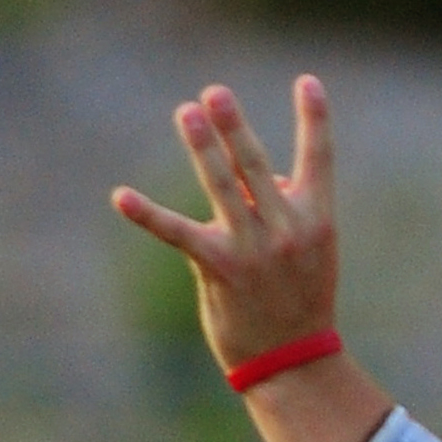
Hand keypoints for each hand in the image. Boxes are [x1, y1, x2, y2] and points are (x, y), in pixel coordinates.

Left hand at [111, 75, 339, 369]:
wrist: (294, 360)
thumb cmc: (301, 299)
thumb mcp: (311, 251)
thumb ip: (287, 208)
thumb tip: (258, 177)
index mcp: (317, 219)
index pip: (319, 159)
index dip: (315, 119)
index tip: (307, 81)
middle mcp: (286, 229)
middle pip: (257, 166)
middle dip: (235, 128)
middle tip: (216, 93)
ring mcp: (253, 249)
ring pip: (222, 187)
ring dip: (203, 148)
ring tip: (187, 113)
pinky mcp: (219, 269)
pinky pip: (177, 234)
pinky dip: (148, 215)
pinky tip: (121, 197)